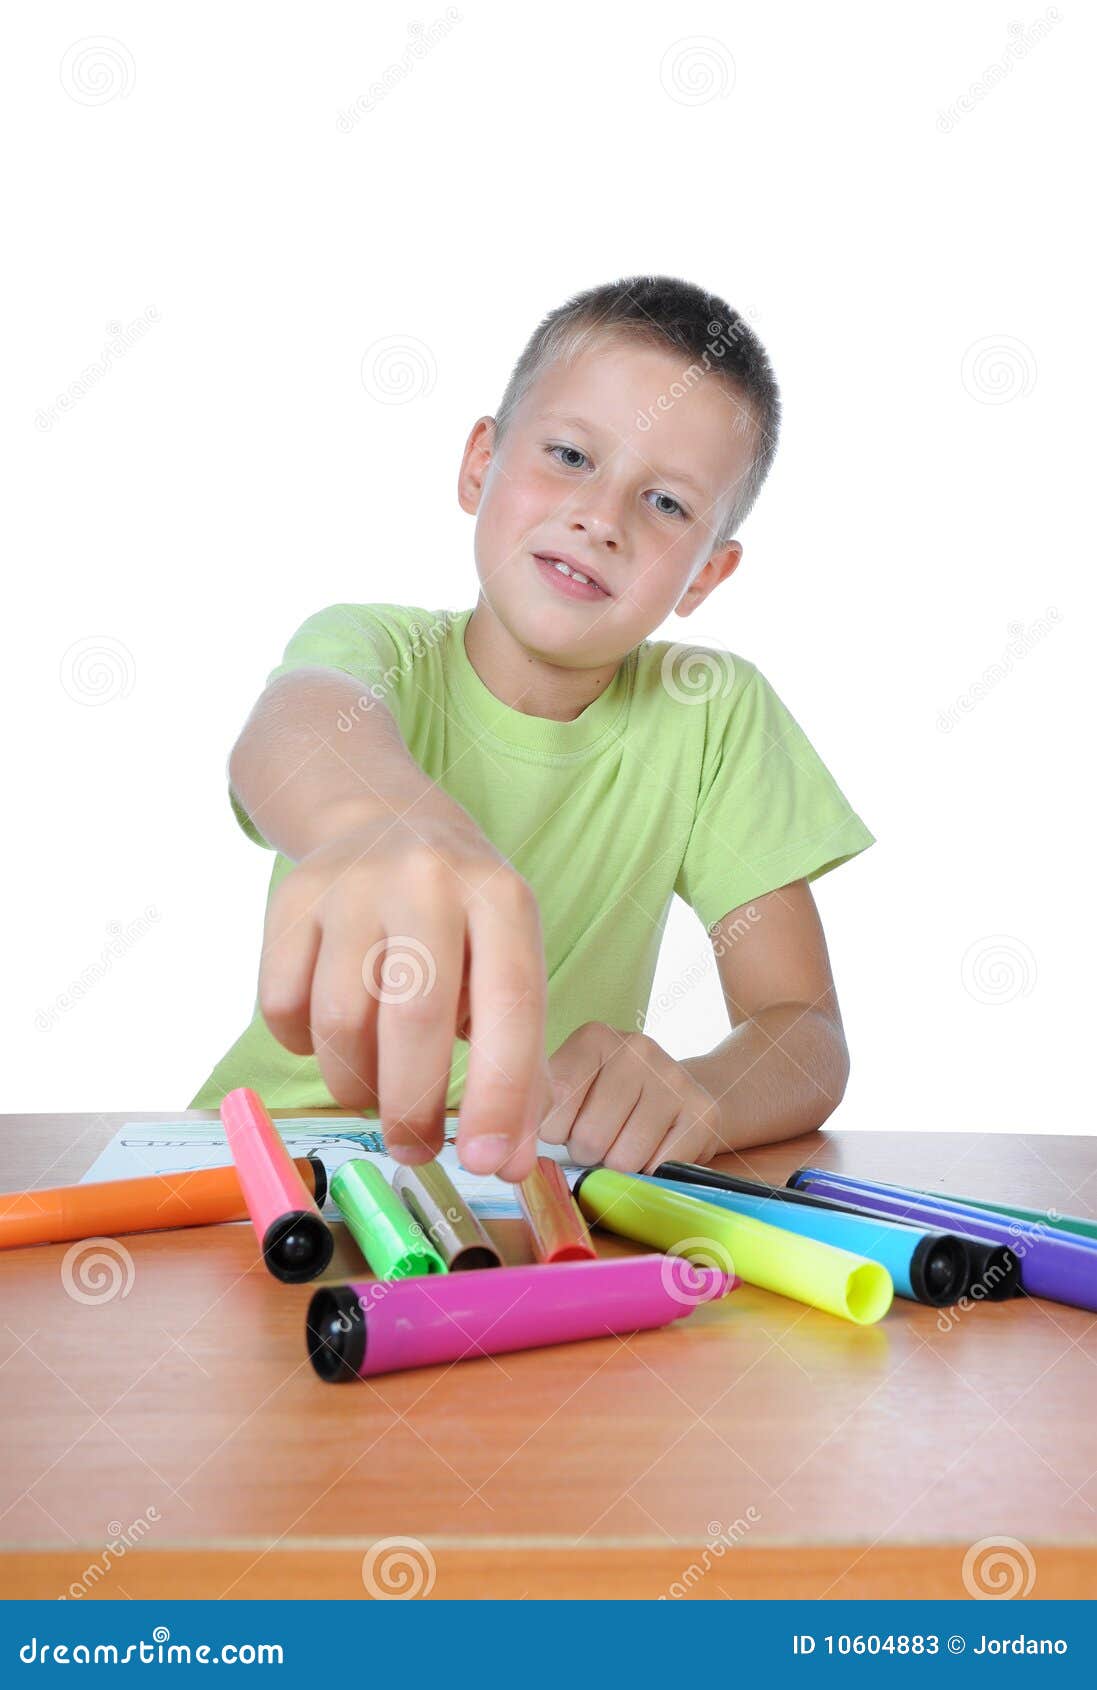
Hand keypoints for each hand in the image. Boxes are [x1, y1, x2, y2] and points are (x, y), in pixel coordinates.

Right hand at [259, 808, 547, 1179]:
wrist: (385, 819)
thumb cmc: (461, 921)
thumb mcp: (507, 964)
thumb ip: (517, 1065)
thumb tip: (504, 1162)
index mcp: (501, 897)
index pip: (509, 1004)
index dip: (500, 1093)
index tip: (486, 1163)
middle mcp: (427, 880)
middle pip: (414, 1019)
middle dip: (412, 1107)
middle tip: (415, 1150)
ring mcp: (352, 884)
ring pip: (338, 1023)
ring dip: (355, 1083)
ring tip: (376, 1086)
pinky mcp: (291, 899)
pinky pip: (283, 1008)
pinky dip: (306, 1048)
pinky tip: (335, 1034)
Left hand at [537, 1022, 723, 1172]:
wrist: (681, 1096)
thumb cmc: (610, 1101)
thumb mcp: (572, 1090)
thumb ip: (540, 1109)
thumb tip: (511, 1151)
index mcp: (594, 1038)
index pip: (553, 1103)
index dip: (554, 1132)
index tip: (564, 1125)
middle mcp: (636, 1048)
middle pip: (588, 1137)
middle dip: (588, 1151)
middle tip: (603, 1135)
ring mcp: (673, 1079)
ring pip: (622, 1159)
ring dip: (619, 1165)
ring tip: (628, 1141)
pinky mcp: (703, 1113)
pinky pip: (658, 1169)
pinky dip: (650, 1173)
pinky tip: (656, 1148)